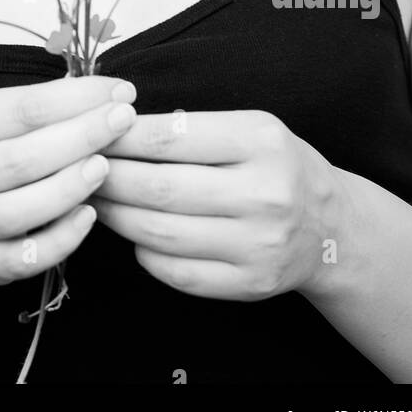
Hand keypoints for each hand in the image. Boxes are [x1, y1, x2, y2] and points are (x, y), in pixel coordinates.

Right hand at [0, 75, 137, 299]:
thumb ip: (27, 110)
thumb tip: (96, 93)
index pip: (22, 107)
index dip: (77, 98)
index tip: (119, 90)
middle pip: (23, 156)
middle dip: (83, 135)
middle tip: (124, 120)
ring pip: (22, 208)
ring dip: (71, 186)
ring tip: (106, 165)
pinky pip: (26, 257)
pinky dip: (62, 238)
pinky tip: (88, 216)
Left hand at [90, 108, 343, 300]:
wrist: (330, 227)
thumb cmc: (277, 166)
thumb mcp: (250, 127)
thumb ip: (191, 128)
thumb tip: (117, 129)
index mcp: (260, 141)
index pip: (170, 136)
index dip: (121, 137)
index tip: (93, 133)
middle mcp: (264, 194)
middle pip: (160, 188)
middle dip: (109, 178)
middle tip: (80, 169)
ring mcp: (257, 245)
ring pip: (161, 233)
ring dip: (116, 217)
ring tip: (94, 200)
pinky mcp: (249, 284)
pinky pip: (178, 273)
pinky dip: (144, 254)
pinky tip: (132, 235)